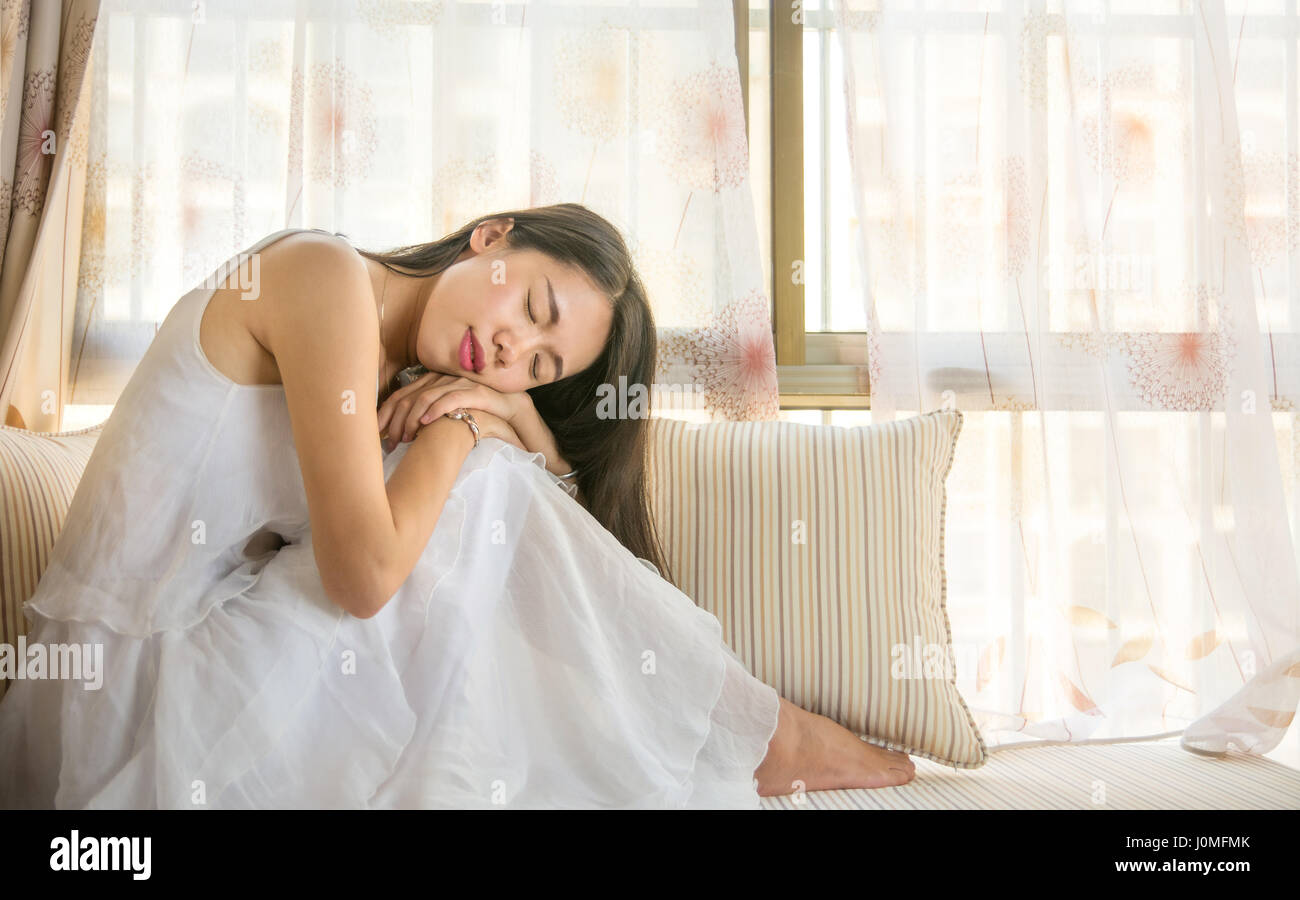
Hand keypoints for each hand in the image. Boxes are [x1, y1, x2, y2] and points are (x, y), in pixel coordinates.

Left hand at [379, 372, 523, 449]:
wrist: (508, 406)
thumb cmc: (474, 411)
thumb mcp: (444, 412)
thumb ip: (424, 416)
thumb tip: (400, 434)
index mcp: (430, 382)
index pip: (400, 395)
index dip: (384, 414)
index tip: (375, 433)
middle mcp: (440, 379)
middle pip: (408, 397)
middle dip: (395, 422)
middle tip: (390, 443)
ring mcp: (457, 384)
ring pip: (425, 398)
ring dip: (412, 420)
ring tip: (406, 438)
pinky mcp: (474, 392)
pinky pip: (450, 399)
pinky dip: (436, 410)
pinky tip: (426, 423)